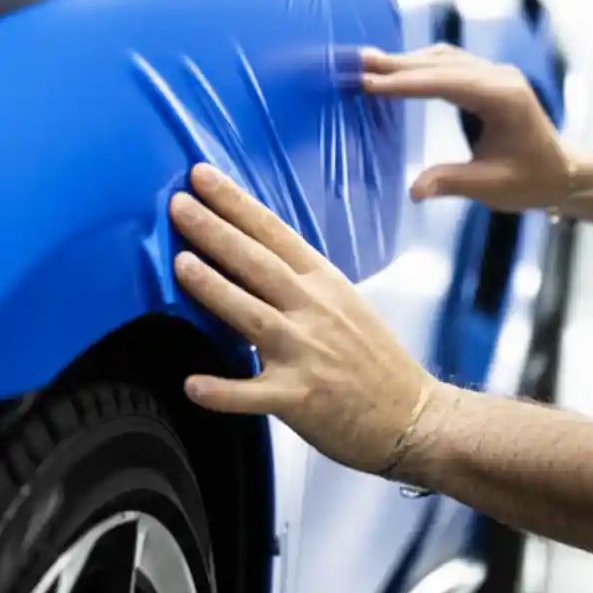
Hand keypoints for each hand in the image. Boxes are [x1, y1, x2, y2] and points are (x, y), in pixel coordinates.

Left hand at [170, 164, 443, 474]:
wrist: (413, 416)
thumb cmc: (374, 359)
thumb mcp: (343, 304)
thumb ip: (297, 282)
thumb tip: (244, 258)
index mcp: (324, 282)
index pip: (273, 232)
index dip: (235, 203)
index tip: (201, 176)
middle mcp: (314, 310)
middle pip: (258, 264)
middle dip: (215, 232)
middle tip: (178, 204)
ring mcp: (307, 354)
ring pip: (253, 315)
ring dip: (215, 289)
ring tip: (179, 265)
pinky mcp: (299, 399)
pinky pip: (254, 394)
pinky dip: (223, 391)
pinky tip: (192, 384)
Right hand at [362, 44, 592, 212]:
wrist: (562, 172)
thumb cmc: (531, 181)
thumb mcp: (492, 187)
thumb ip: (452, 183)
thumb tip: (415, 191)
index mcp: (504, 99)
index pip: (447, 84)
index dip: (406, 83)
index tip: (371, 83)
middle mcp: (501, 78)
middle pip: (442, 64)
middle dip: (398, 65)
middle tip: (358, 63)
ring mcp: (496, 74)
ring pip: (445, 59)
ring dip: (407, 61)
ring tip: (369, 63)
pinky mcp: (489, 79)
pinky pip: (451, 64)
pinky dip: (421, 66)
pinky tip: (398, 70)